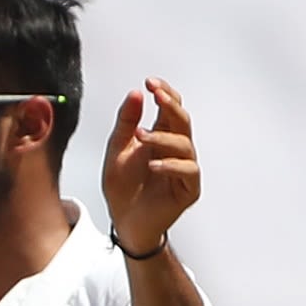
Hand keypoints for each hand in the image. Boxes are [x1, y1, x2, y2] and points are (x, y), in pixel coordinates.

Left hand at [102, 77, 200, 256]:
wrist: (125, 223)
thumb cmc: (123, 190)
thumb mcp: (116, 152)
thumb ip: (125, 124)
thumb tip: (135, 93)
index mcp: (161, 136)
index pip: (170, 107)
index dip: (164, 92)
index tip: (150, 82)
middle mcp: (175, 149)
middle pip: (182, 120)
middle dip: (171, 104)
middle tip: (156, 95)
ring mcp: (184, 168)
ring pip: (184, 144)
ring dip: (163, 138)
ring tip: (141, 137)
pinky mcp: (188, 189)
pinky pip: (187, 171)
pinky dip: (171, 166)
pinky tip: (153, 165)